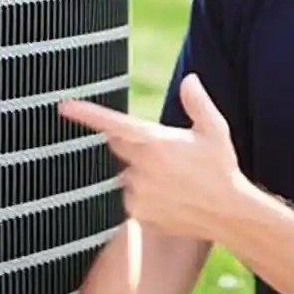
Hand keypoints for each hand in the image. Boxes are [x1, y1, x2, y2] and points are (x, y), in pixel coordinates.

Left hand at [59, 74, 255, 241]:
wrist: (229, 213)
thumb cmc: (222, 168)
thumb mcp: (214, 129)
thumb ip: (197, 102)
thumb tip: (188, 80)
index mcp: (154, 142)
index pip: (112, 124)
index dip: (85, 114)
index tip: (63, 107)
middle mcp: (141, 167)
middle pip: (118, 148)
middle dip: (132, 146)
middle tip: (163, 153)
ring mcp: (137, 192)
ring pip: (124, 175)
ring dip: (138, 172)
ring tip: (171, 178)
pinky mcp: (138, 213)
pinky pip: (129, 198)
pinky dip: (142, 194)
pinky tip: (168, 196)